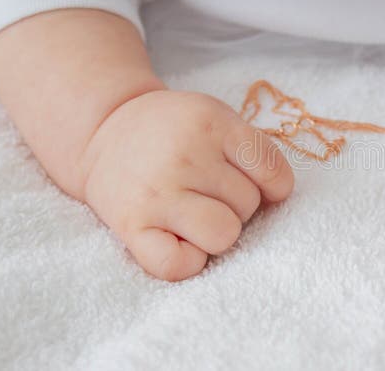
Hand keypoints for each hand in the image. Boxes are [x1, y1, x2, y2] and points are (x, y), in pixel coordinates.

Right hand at [79, 90, 293, 280]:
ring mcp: (157, 193)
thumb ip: (253, 152)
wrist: (105, 132)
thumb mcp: (217, 119)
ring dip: (216, 231)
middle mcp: (184, 156)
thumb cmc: (176, 133)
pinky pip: (179, 266)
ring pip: (224, 236)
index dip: (270, 183)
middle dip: (235, 202)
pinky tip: (178, 239)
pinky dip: (187, 262)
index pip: (272, 171)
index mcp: (211, 122)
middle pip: (248, 205)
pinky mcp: (131, 226)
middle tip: (205, 187)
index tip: (248, 179)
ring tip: (194, 212)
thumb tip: (279, 198)